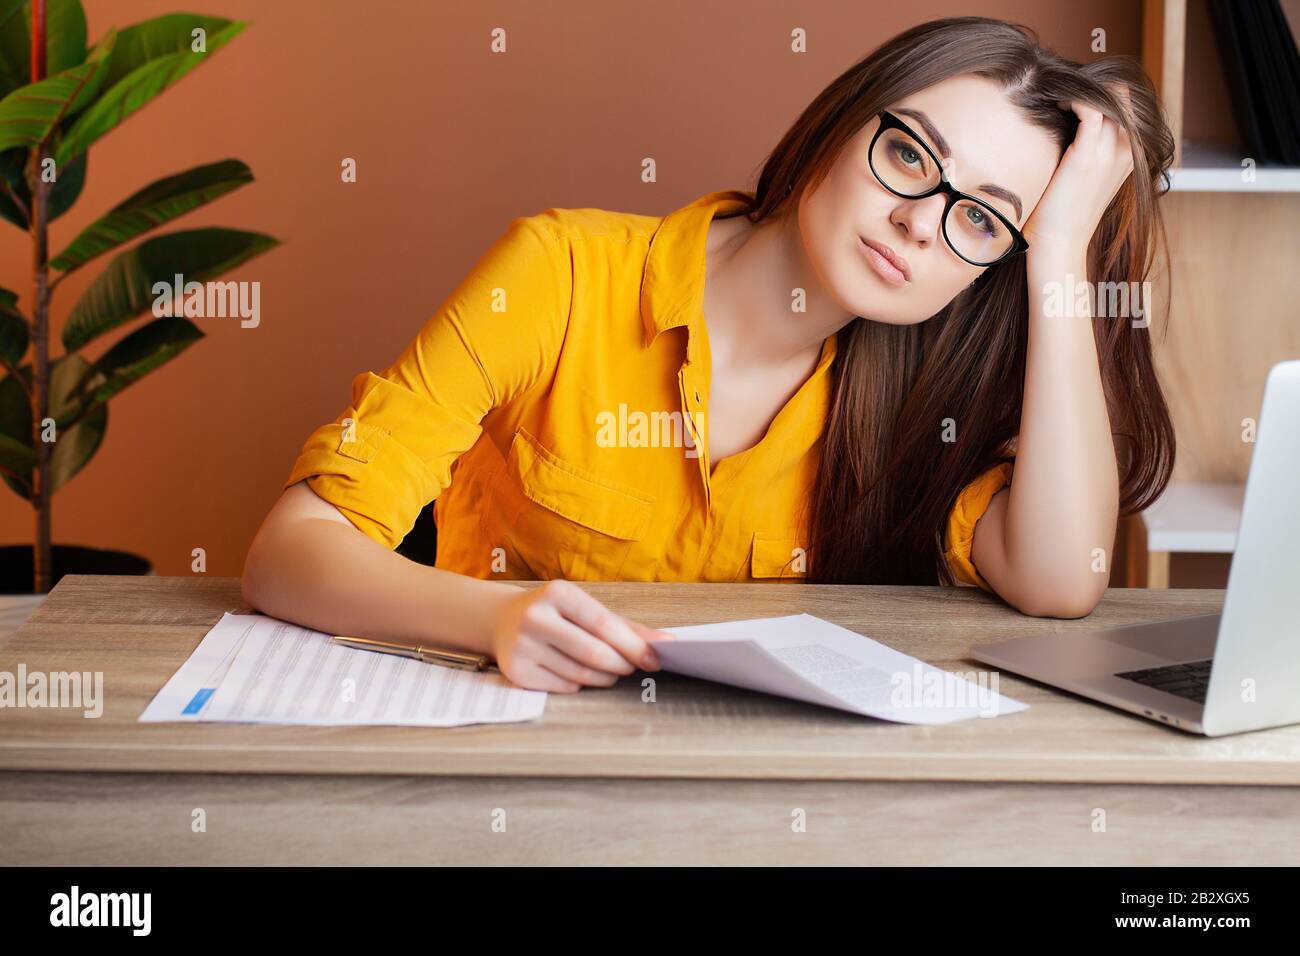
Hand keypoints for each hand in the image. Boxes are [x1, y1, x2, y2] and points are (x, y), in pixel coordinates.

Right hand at [489, 580, 674, 691]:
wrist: (502, 619)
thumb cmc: (556, 612)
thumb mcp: (585, 607)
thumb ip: (624, 625)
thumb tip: (663, 642)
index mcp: (557, 593)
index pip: (604, 624)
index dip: (634, 645)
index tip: (655, 659)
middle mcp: (534, 617)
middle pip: (594, 653)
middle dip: (623, 665)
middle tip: (633, 668)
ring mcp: (522, 646)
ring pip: (581, 675)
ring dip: (606, 677)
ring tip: (610, 670)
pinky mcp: (516, 672)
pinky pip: (564, 687)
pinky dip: (581, 684)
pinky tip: (579, 673)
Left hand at [1021, 94, 1134, 259]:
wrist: (1059, 244)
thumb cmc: (1063, 215)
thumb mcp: (1084, 180)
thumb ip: (1088, 155)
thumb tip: (1069, 130)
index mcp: (1129, 156)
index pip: (1131, 108)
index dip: (1108, 93)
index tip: (1079, 96)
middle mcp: (1125, 151)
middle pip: (1126, 97)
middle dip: (1098, 85)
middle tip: (1070, 91)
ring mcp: (1109, 153)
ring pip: (1114, 98)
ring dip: (1086, 89)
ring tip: (1063, 97)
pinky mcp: (1087, 156)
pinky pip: (1092, 109)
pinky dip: (1077, 98)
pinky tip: (1061, 105)